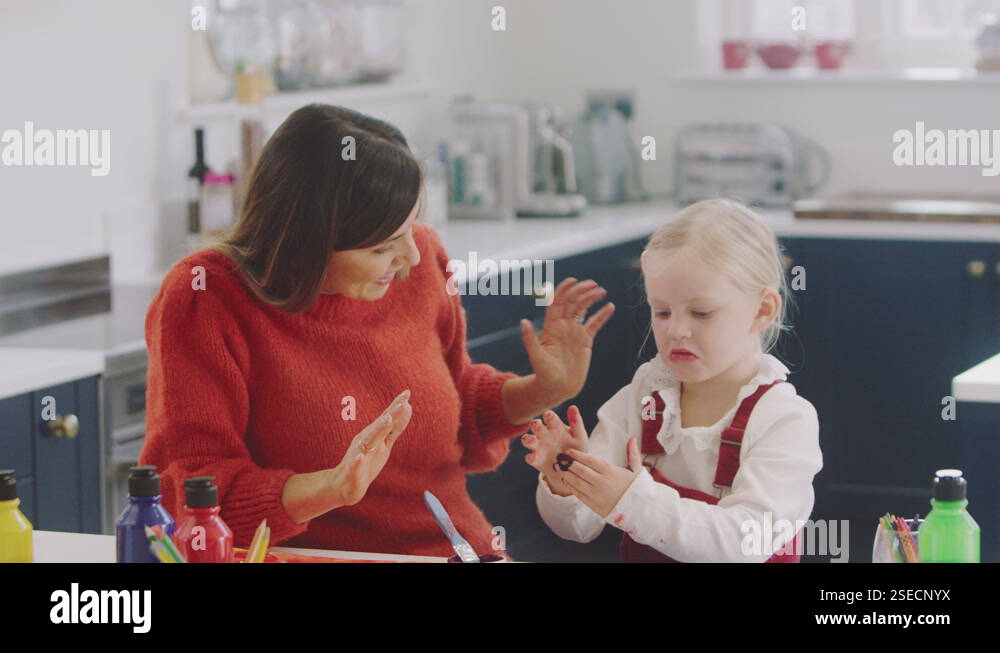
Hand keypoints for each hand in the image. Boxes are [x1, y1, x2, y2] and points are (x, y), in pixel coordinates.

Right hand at [327, 389, 412, 507]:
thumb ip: (395, 428)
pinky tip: (360, 456)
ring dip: (377, 430)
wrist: (344, 487)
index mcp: (374, 435)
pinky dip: (357, 461)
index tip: (407, 392)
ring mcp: (358, 455)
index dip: (397, 406)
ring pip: (368, 441)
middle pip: (380, 426)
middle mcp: (366, 441)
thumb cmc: (366, 463)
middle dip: (391, 414)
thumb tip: (408, 407)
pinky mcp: (352, 471)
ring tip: (387, 419)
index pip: (387, 418)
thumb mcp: (384, 444)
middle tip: (403, 402)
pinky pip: (354, 465)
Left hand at [519, 278, 614, 405]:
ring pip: (583, 309)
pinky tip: (610, 306)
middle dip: (581, 291)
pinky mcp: (585, 341)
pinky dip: (602, 315)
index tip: (574, 281)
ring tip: (602, 291)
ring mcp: (575, 332)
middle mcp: (563, 326)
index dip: (564, 290)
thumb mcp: (536, 357)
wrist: (558, 389)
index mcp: (551, 327)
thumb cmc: (544, 375)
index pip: (557, 302)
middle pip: (572, 302)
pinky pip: (595, 324)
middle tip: (594, 285)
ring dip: (591, 298)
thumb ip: (530, 339)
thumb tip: (523, 321)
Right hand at [521, 405, 588, 496]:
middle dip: (535, 425)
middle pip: (535, 426)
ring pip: (528, 440)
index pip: (549, 417)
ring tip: (529, 439)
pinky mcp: (537, 461)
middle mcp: (544, 434)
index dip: (548, 416)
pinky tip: (533, 457)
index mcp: (555, 426)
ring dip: (527, 439)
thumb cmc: (577, 448)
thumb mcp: (579, 436)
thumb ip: (576, 423)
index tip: (549, 416)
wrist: (575, 469)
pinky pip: (530, 458)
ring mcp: (539, 447)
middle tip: (537, 424)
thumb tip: (573, 406)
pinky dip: (530, 457)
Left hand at [555, 437, 641, 518]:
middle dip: (568, 463)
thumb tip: (633, 437)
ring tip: (559, 467)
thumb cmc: (637, 488)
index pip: (590, 460)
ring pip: (576, 482)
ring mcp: (597, 494)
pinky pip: (579, 494)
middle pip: (580, 470)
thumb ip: (632, 452)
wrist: (640, 510)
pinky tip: (565, 480)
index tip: (569, 451)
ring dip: (566, 474)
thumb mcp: (637, 469)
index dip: (578, 455)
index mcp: (611, 471)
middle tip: (559, 457)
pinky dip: (570, 487)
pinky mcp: (594, 505)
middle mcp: (602, 482)